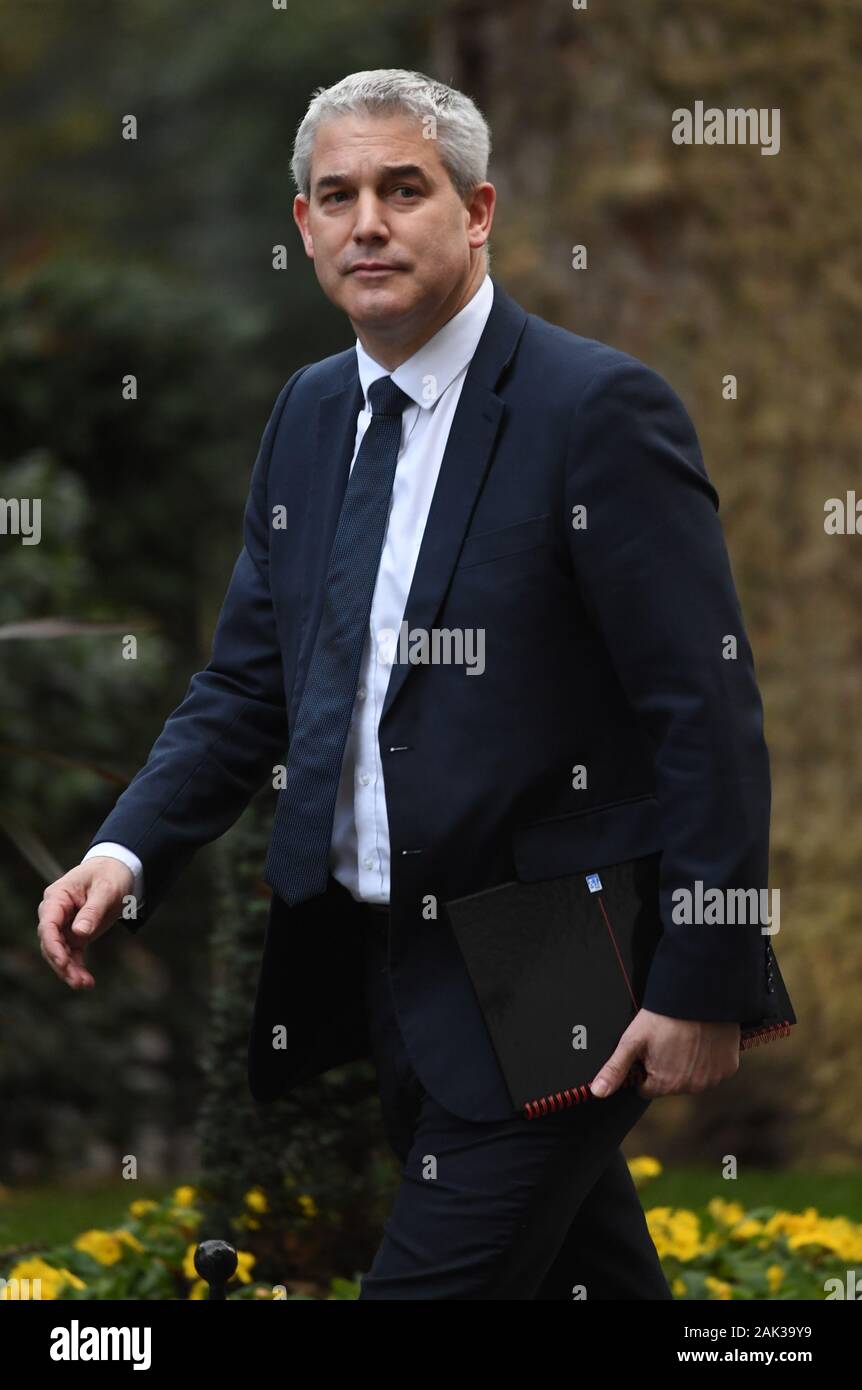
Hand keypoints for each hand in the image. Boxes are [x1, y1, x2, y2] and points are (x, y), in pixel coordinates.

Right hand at [37, 858, 135, 989]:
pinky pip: (72, 954)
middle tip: (77, 980)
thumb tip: (79, 933)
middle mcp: (56, 912)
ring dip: (69, 970)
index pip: (48, 924)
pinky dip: (77, 967)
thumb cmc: (109, 876)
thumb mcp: (105, 890)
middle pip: (50, 942)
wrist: (118, 871)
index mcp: (57, 897)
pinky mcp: (75, 934)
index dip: (53, 945)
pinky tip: (87, 981)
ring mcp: (64, 924)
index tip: (62, 962)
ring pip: (60, 952)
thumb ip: (92, 911)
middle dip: (61, 963)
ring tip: (84, 984)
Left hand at [589, 1008, 740, 1098]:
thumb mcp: (632, 1040)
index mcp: (664, 1085)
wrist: (699, 994)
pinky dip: (708, 1058)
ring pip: (692, 1078)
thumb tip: (596, 1093)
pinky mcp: (728, 1068)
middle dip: (666, 1066)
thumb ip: (615, 1069)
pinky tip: (703, 1039)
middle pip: (670, 1084)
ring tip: (684, 1037)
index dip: (644, 1067)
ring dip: (687, 1064)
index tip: (648, 1048)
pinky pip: (713, 1069)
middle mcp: (691, 1088)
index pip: (646, 1087)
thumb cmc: (662, 1016)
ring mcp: (712, 1079)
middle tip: (666, 1040)